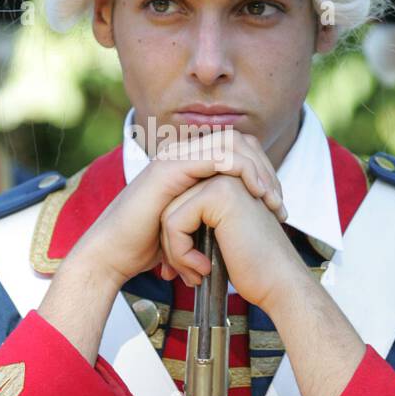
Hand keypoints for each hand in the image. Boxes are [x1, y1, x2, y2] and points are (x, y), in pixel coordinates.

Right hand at [70, 130, 287, 291]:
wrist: (114, 254)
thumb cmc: (148, 247)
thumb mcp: (191, 229)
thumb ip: (213, 217)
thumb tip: (243, 223)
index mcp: (188, 163)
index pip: (239, 149)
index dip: (264, 172)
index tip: (277, 206)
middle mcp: (182, 153)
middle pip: (242, 141)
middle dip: (268, 170)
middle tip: (280, 205)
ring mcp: (176, 156)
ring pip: (235, 144)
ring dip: (260, 170)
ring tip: (271, 201)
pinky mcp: (172, 167)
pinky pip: (220, 157)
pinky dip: (245, 172)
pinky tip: (256, 195)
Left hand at [158, 172, 306, 310]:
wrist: (279, 284)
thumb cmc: (253, 267)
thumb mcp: (219, 239)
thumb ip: (198, 224)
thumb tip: (159, 227)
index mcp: (226, 183)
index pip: (179, 204)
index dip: (176, 239)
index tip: (185, 267)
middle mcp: (225, 176)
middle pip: (170, 207)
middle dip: (172, 246)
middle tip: (187, 274)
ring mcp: (223, 180)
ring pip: (168, 215)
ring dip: (175, 253)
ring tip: (195, 274)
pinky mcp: (218, 194)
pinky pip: (174, 223)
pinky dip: (180, 253)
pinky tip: (203, 269)